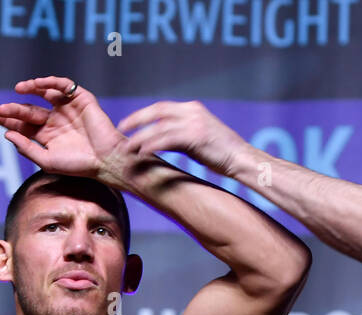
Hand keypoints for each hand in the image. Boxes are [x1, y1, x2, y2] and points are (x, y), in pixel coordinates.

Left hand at [0, 77, 127, 182]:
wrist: (107, 160)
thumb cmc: (79, 166)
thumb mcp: (47, 161)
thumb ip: (27, 148)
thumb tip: (7, 135)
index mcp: (47, 137)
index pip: (22, 125)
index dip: (7, 120)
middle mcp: (55, 121)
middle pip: (28, 110)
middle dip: (13, 109)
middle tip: (0, 109)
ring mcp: (67, 109)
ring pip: (43, 94)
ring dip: (30, 89)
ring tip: (19, 89)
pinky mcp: (81, 99)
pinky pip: (63, 85)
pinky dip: (50, 82)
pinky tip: (37, 84)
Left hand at [117, 100, 250, 178]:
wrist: (242, 160)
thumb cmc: (222, 154)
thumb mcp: (198, 139)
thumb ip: (180, 136)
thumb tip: (162, 141)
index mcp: (192, 109)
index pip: (161, 107)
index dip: (142, 114)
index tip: (128, 123)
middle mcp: (192, 111)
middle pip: (157, 111)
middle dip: (136, 120)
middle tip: (120, 129)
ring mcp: (195, 122)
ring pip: (159, 126)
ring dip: (140, 137)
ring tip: (126, 148)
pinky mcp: (197, 136)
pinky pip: (168, 139)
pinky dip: (153, 145)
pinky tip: (142, 153)